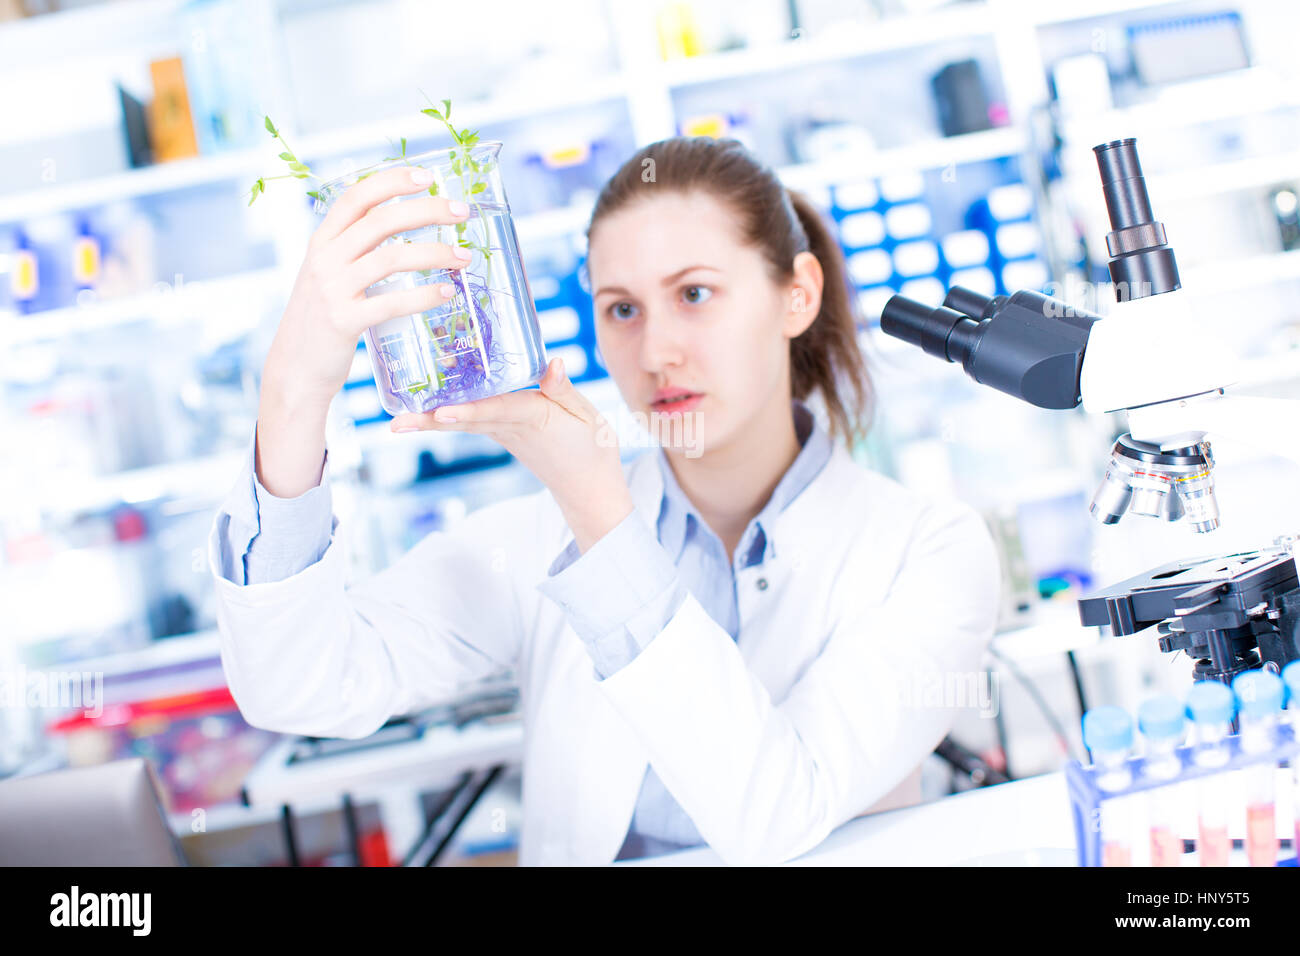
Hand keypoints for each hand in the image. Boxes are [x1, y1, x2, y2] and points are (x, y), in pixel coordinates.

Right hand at [261, 164, 474, 407]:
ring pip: (392, 258)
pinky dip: (423, 296)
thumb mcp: (328, 275)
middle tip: (462, 211)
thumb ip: (355, 250)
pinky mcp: (344, 321)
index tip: (428, 176)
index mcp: (322, 241)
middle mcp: (324, 259)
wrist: (295, 368)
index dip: (392, 181)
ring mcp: (332, 289)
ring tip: (464, 257)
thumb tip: (404, 225)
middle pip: (382, 221)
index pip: (357, 197)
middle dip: (427, 210)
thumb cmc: (322, 320)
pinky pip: (391, 302)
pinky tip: (446, 292)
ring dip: (435, 253)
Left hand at [389, 357, 634, 552]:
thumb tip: (552, 362)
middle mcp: (511, 429)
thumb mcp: (588, 416)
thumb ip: (565, 389)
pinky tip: (425, 410)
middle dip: (431, 420)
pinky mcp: (502, 436)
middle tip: (396, 424)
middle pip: (466, 421)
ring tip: (396, 423)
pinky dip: (446, 417)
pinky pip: (471, 424)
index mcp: (535, 419)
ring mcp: (503, 435)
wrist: (588, 489)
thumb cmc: (593, 449)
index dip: (471, 410)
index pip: (498, 411)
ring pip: (464, 424)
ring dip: (429, 422)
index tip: (443, 411)